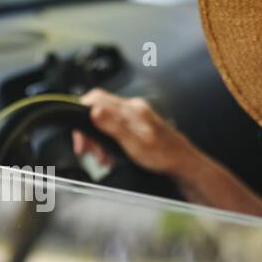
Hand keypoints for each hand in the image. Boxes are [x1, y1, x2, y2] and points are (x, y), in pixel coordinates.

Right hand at [74, 88, 197, 176]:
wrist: (183, 163)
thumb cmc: (164, 156)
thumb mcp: (135, 144)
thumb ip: (113, 126)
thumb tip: (94, 110)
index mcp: (130, 110)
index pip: (97, 98)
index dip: (81, 111)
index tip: (78, 132)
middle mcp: (132, 108)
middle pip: (99, 111)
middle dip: (89, 132)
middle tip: (86, 151)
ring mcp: (135, 116)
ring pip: (105, 121)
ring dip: (98, 140)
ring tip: (101, 159)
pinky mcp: (137, 125)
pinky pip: (115, 128)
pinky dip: (108, 141)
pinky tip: (110, 156)